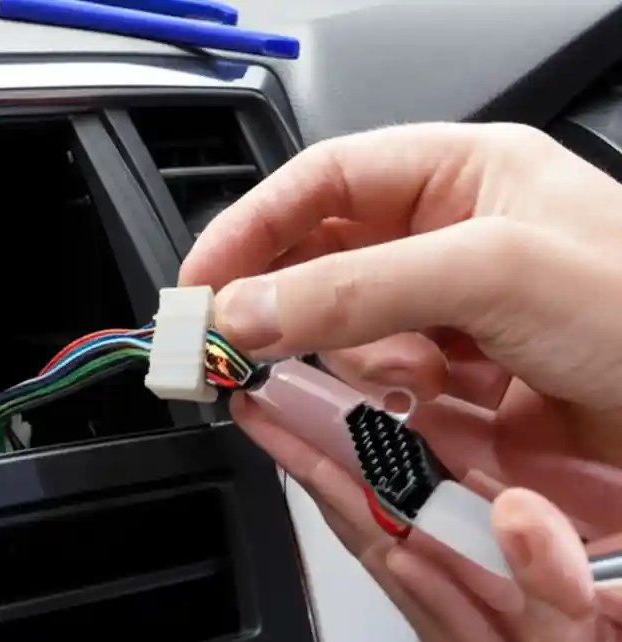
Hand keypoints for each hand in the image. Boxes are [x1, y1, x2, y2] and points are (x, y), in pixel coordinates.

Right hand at [180, 123, 621, 641]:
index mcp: (461, 175)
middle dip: (272, 301)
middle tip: (223, 346)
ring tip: (330, 383)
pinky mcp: (465, 389)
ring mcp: (456, 318)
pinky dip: (363, 407)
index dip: (249, 226)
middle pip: (320, 260)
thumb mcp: (494, 269)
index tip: (198, 283)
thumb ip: (358, 287)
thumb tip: (247, 309)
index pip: (320, 184)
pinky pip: (381, 391)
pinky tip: (382, 414)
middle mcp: (450, 240)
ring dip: (325, 360)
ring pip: (343, 332)